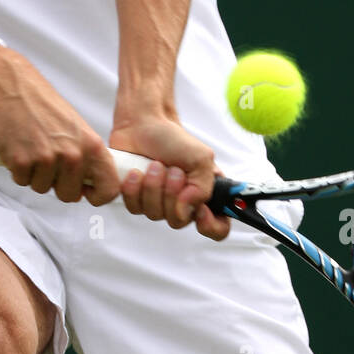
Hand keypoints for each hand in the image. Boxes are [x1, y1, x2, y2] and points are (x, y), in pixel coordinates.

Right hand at [0, 46, 120, 206]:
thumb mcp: (75, 126)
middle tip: (48, 161)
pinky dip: (18, 170)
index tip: (86, 191)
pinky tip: (19, 148)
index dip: (97, 196)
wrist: (8, 85)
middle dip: (57, 184)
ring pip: (43, 188)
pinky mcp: (21, 162)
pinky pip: (22, 181)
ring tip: (32, 148)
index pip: (108, 189)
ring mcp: (47, 160)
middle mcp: (73, 155)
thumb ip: (85, 154)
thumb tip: (87, 182)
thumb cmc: (39, 103)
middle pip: (70, 195)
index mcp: (92, 145)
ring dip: (35, 175)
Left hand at [109, 115, 230, 240]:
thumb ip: (202, 189)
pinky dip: (135, 189)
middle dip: (173, 194)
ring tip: (155, 164)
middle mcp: (183, 204)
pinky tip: (136, 172)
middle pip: (179, 221)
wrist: (144, 125)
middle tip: (173, 170)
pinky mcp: (137, 199)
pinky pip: (135, 208)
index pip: (218, 228)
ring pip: (155, 214)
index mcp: (205, 195)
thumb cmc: (174, 139)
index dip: (210, 226)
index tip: (201, 210)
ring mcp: (159, 203)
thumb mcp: (201, 158)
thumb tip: (185, 212)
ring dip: (154, 187)